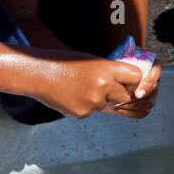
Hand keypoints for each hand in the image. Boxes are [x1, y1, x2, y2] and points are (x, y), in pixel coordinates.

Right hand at [30, 54, 149, 118]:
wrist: (38, 73)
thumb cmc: (62, 62)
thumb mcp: (90, 60)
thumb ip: (108, 71)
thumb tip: (125, 83)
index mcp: (106, 69)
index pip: (136, 77)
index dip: (132, 80)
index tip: (126, 80)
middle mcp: (103, 86)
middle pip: (123, 96)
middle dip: (116, 93)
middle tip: (101, 86)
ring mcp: (93, 102)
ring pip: (104, 105)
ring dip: (96, 99)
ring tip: (77, 88)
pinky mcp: (82, 113)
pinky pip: (89, 112)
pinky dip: (82, 106)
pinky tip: (69, 96)